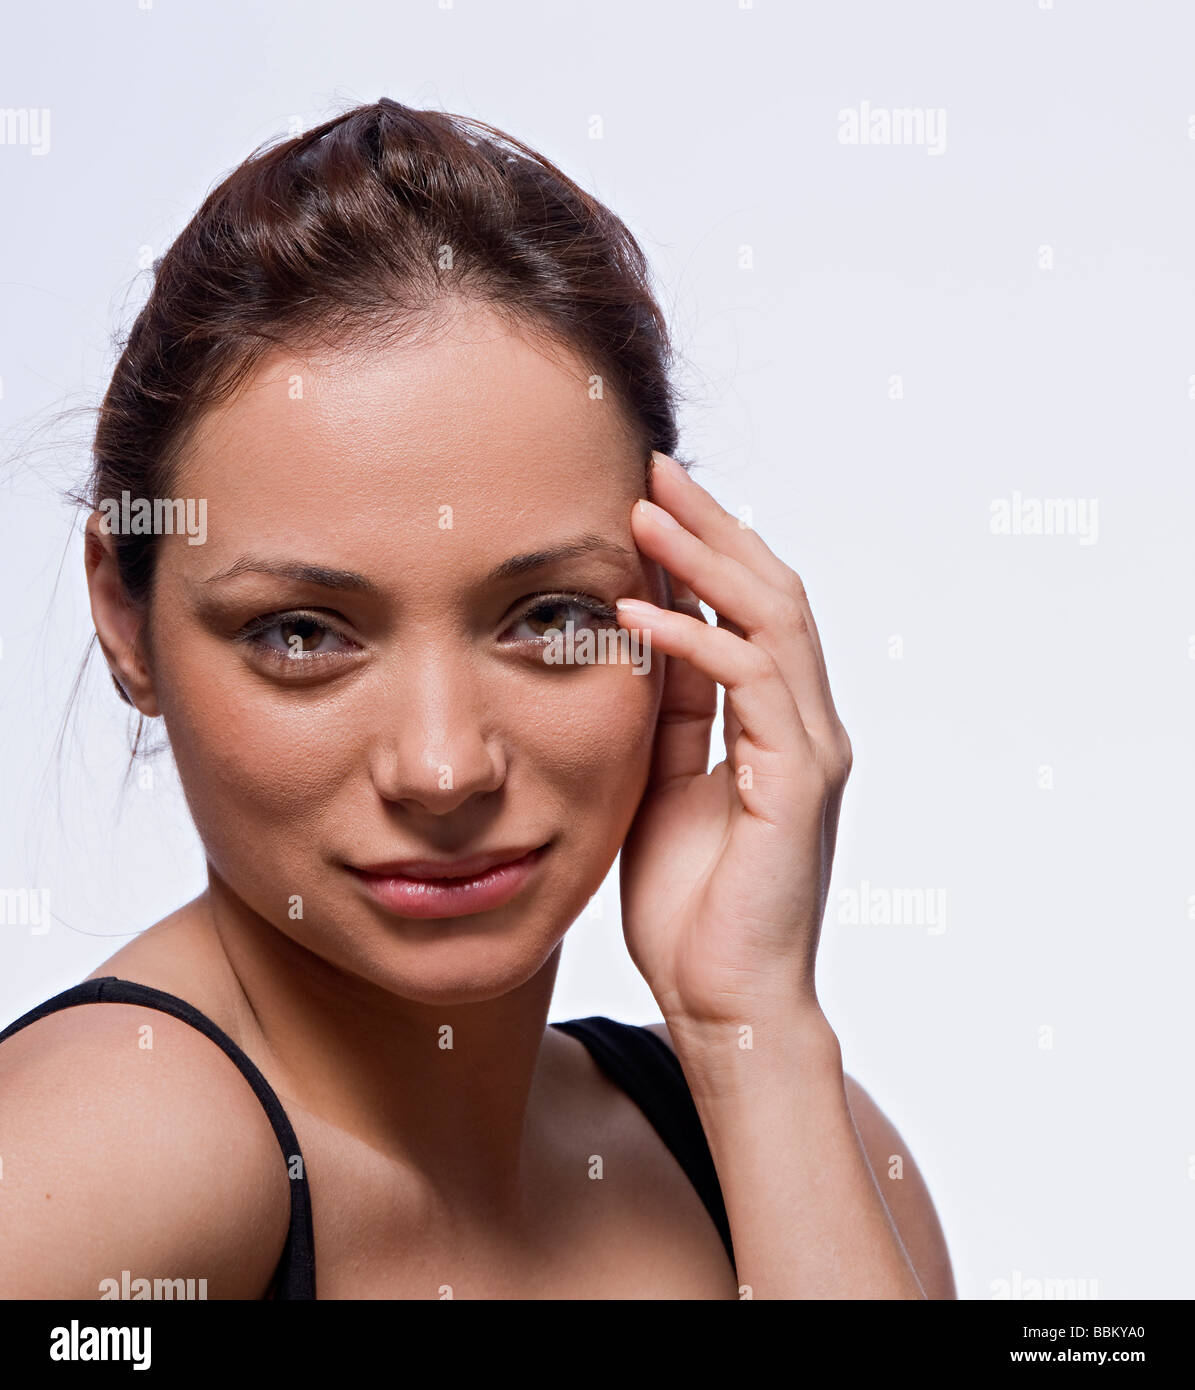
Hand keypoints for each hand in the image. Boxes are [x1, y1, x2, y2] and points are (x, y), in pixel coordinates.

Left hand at [615, 452, 852, 1031]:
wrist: (722, 1000)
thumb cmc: (690, 905)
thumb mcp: (662, 785)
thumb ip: (668, 715)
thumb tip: (644, 639)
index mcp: (777, 725)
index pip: (752, 610)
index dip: (708, 548)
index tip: (648, 498)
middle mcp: (806, 724)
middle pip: (773, 592)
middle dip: (713, 526)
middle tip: (653, 469)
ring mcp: (809, 749)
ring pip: (772, 620)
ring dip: (707, 560)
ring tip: (643, 512)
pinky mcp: (798, 781)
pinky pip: (748, 684)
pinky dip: (694, 639)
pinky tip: (638, 613)